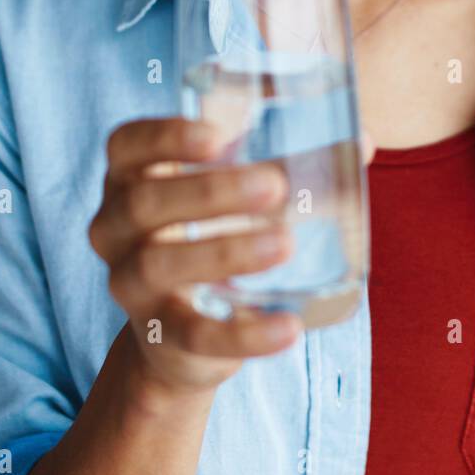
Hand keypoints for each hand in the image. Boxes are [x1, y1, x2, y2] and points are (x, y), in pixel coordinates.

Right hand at [89, 116, 302, 401]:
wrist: (181, 335)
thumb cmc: (211, 236)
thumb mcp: (231, 197)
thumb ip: (283, 163)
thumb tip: (360, 143)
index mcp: (130, 180)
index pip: (127, 146)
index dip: (165, 136)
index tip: (218, 136)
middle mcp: (114, 230)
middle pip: (145, 202)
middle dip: (211, 191)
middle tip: (275, 185)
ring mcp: (131, 287)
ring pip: (160, 264)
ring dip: (225, 252)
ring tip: (285, 243)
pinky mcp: (161, 339)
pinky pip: (197, 336)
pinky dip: (245, 335)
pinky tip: (290, 327)